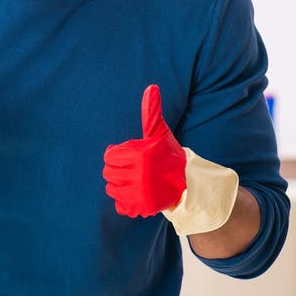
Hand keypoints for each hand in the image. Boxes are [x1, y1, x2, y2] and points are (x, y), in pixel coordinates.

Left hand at [102, 85, 186, 217]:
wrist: (187, 183)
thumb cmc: (168, 154)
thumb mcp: (159, 133)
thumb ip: (151, 112)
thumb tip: (151, 87)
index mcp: (139, 154)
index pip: (109, 155)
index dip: (117, 155)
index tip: (128, 156)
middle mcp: (138, 174)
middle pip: (108, 173)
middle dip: (117, 170)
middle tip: (130, 169)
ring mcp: (139, 193)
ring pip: (111, 189)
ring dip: (119, 185)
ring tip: (133, 181)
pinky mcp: (141, 208)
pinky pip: (120, 206)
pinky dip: (125, 202)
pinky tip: (136, 195)